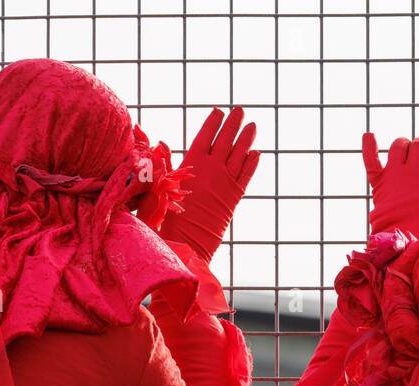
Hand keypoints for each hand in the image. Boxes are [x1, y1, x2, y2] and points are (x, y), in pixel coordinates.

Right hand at [159, 107, 259, 263]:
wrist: (186, 241)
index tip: (219, 111)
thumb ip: (166, 164)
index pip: (206, 136)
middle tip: (240, 110)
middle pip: (226, 140)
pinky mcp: (235, 195)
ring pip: (241, 153)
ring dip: (247, 138)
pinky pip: (247, 174)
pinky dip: (252, 162)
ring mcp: (226, 181)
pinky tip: (256, 153)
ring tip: (252, 125)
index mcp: (193, 163)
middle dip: (233, 124)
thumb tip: (162, 144)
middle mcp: (213, 168)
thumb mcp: (163, 186)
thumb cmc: (169, 216)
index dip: (213, 123)